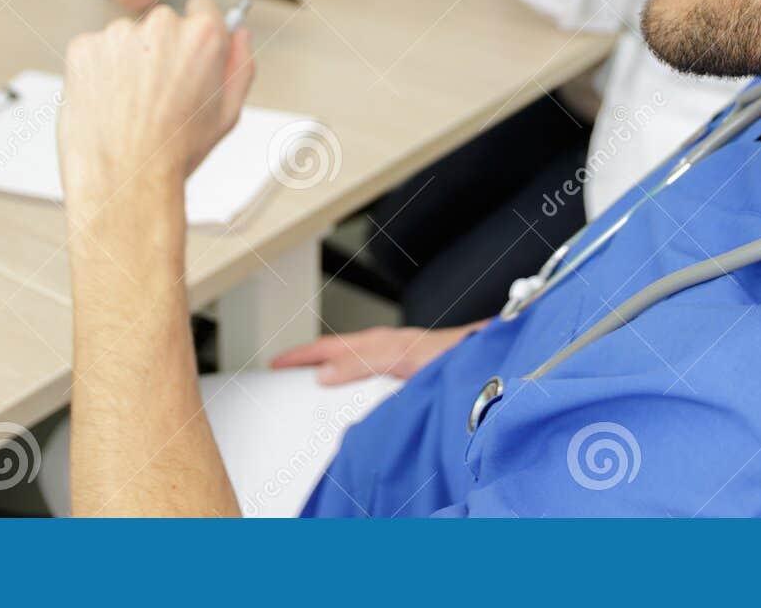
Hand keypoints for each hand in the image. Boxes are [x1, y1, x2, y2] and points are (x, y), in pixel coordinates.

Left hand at [59, 0, 254, 243]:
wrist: (124, 179)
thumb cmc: (174, 153)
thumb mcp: (227, 113)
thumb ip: (240, 65)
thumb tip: (240, 36)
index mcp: (202, 36)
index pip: (202, 8)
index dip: (196, 35)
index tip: (186, 54)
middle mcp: (161, 26)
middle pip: (163, 24)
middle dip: (161, 51)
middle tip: (158, 94)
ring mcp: (118, 35)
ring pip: (127, 39)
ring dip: (128, 62)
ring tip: (130, 106)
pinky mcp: (84, 47)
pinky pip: (96, 51)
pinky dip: (99, 71)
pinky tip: (108, 102)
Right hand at [271, 322, 485, 384]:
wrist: (486, 364)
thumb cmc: (451, 353)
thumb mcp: (400, 356)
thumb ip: (363, 362)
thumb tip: (325, 374)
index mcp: (376, 343)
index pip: (327, 348)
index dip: (298, 357)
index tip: (273, 367)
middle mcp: (383, 353)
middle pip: (335, 359)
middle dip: (307, 368)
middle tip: (282, 382)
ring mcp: (394, 370)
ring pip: (352, 375)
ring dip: (330, 384)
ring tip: (310, 401)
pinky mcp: (405, 387)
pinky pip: (369, 391)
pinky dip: (353, 400)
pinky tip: (353, 418)